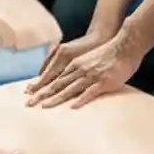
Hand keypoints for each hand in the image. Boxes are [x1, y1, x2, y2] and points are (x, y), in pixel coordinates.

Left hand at [25, 28, 144, 108]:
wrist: (125, 46)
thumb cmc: (108, 53)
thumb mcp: (88, 58)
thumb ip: (79, 68)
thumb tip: (71, 78)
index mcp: (75, 64)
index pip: (54, 77)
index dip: (41, 86)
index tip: (29, 93)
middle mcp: (79, 69)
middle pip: (57, 84)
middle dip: (42, 95)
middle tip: (29, 104)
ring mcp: (90, 76)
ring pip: (69, 89)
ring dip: (55, 99)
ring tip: (44, 107)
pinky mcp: (102, 82)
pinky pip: (89, 92)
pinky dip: (79, 100)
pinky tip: (72, 107)